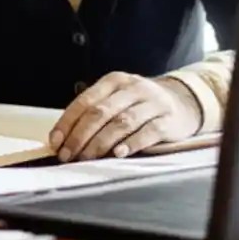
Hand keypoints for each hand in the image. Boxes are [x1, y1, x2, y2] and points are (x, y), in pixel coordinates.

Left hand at [51, 72, 201, 161]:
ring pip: (122, 123)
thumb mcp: (116, 99)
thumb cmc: (138, 105)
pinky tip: (118, 154)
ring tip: (87, 158)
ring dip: (101, 143)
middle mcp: (132, 88)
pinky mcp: (169, 120)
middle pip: (101, 112)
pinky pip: (148, 132)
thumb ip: (93, 113)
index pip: (85, 101)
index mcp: (114, 81)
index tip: (55, 142)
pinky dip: (131, 144)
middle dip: (80, 136)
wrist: (182, 102)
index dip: (68, 122)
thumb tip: (62, 139)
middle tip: (68, 155)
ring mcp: (152, 103)